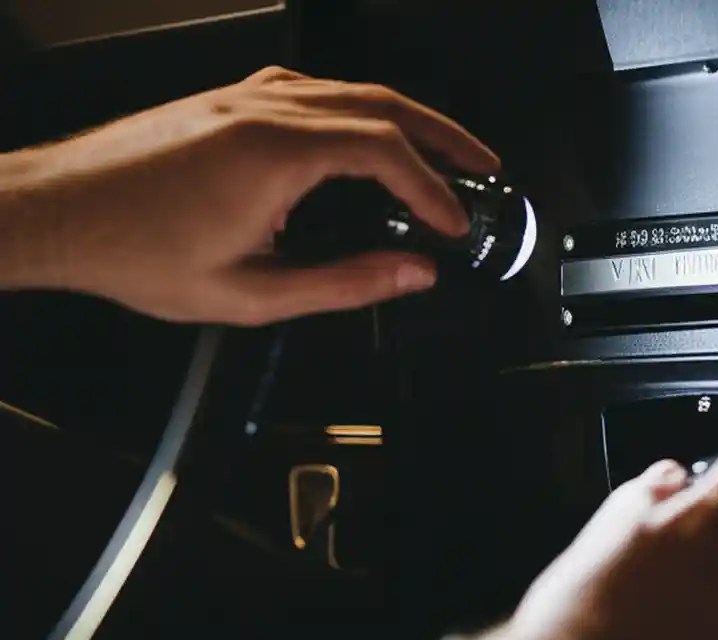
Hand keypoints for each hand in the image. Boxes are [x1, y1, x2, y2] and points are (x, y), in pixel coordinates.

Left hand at [0, 66, 498, 324]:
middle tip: (483, 164)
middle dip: (445, 136)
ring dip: (408, 117)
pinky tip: (368, 131)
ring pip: (353, 89)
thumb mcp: (251, 294)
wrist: (57, 213)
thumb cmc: (134, 250)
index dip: (434, 189)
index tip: (455, 221)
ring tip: (442, 147)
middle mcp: (266, 111)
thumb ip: (344, 283)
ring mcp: (247, 97)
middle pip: (384, 104)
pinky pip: (316, 90)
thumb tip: (412, 273)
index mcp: (276, 155)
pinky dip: (361, 108)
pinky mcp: (231, 99)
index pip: (387, 153)